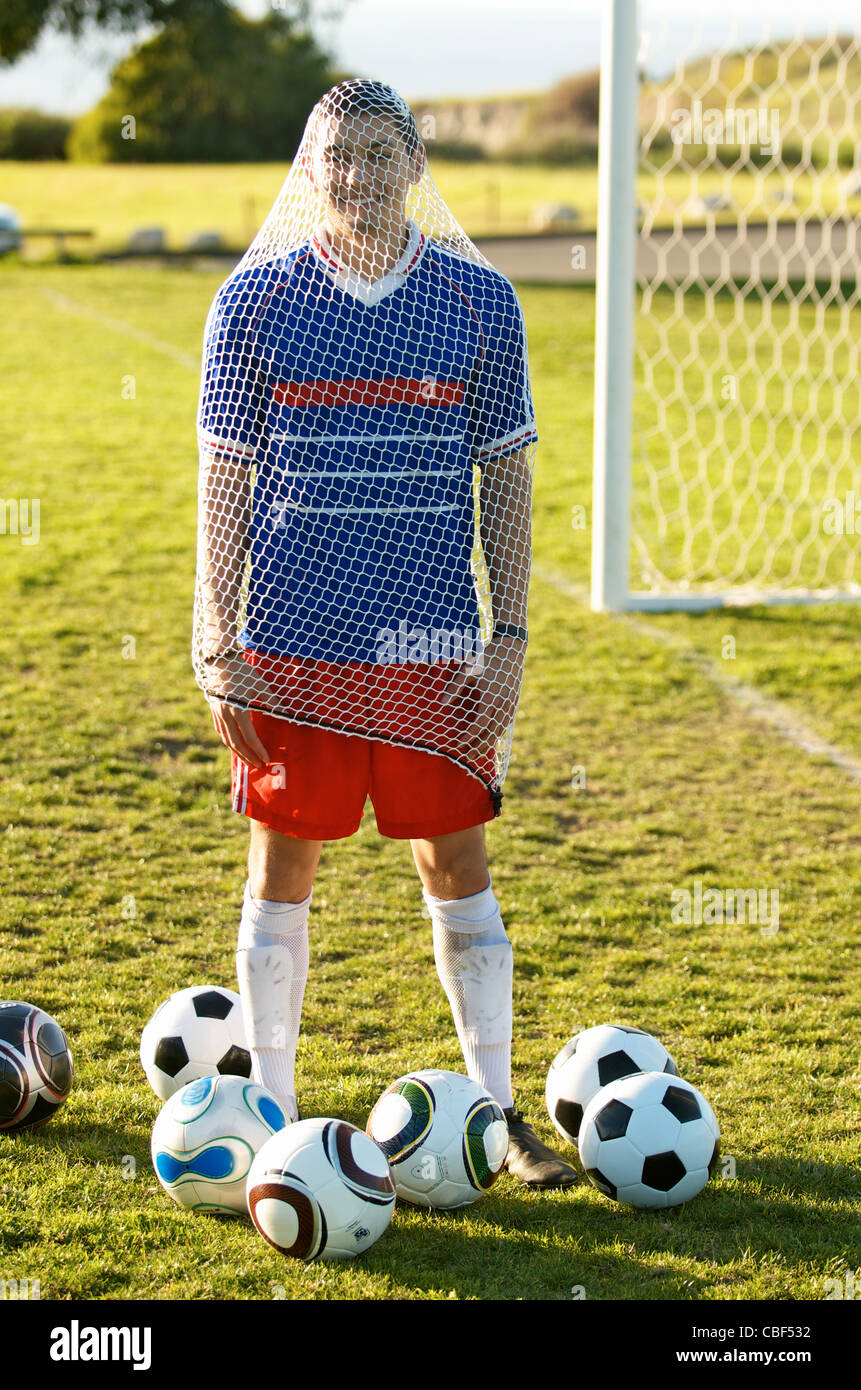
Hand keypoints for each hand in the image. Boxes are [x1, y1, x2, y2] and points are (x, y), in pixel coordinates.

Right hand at [203, 651, 280, 768]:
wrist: (220, 660)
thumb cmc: (243, 671)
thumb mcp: (260, 685)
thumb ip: (272, 701)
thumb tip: (286, 714)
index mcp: (237, 709)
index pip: (249, 736)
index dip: (258, 749)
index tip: (267, 759)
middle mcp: (225, 714)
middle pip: (236, 742)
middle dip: (248, 756)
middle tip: (259, 765)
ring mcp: (217, 713)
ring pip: (226, 739)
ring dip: (237, 752)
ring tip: (248, 760)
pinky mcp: (213, 710)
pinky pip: (221, 731)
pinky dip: (229, 740)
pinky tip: (235, 746)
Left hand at [440, 635, 525, 756]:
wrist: (511, 646)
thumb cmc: (486, 656)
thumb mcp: (468, 669)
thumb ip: (454, 687)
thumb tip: (441, 702)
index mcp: (490, 697)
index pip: (479, 725)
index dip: (468, 737)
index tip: (458, 744)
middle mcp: (503, 704)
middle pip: (491, 733)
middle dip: (479, 746)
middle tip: (467, 757)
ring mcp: (511, 703)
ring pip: (500, 730)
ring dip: (488, 743)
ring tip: (477, 752)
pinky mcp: (514, 701)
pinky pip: (506, 723)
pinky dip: (497, 733)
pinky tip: (491, 738)